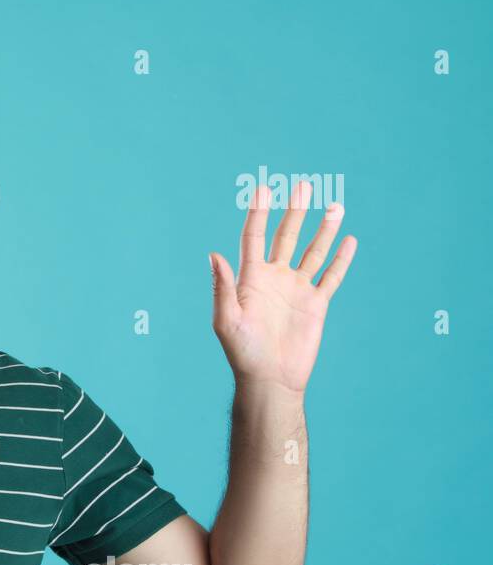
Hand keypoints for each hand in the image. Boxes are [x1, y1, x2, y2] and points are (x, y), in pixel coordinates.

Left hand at [208, 181, 356, 396]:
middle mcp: (274, 278)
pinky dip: (341, 259)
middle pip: (286, 236)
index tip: (263, 188)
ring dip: (324, 229)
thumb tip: (214, 254)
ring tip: (334, 205)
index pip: (254, 237)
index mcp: (250, 278)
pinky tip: (349, 241)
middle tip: (304, 184)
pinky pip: (331, 276)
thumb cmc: (242, 352)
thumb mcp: (226, 319)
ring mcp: (296, 290)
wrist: (270, 379)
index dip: (258, 213)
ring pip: (313, 251)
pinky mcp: (316, 304)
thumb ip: (222, 287)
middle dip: (295, 211)